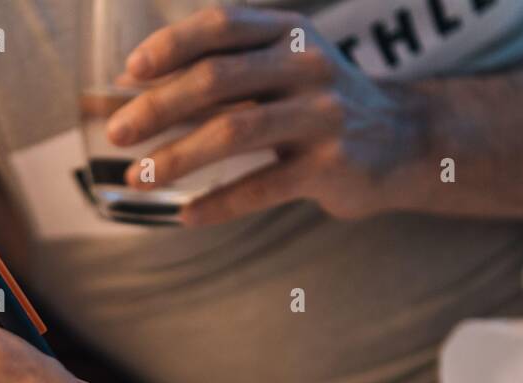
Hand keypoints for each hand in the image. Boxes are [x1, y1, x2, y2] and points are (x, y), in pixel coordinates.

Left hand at [107, 5, 426, 225]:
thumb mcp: (283, 69)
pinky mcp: (332, 167)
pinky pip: (262, 187)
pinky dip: (219, 203)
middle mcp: (308, 66)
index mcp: (289, 33)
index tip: (129, 73)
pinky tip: (185, 216)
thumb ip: (222, 71)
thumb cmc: (321, 105)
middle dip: (158, 107)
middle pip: (217, 80)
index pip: (221, 26)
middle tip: (117, 134)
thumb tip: (134, 85)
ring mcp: (323, 117)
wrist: (406, 141)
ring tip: (138, 178)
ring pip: (234, 133)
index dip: (171, 46)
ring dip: (177, 157)